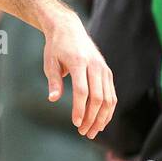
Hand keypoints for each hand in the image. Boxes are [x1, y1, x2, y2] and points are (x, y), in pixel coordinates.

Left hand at [42, 8, 115, 138]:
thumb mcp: (50, 62)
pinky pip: (111, 94)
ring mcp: (104, 69)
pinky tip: (101, 121)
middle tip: (84, 132)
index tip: (76, 123)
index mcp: (79, 63)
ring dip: (102, 117)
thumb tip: (53, 99)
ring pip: (109, 98)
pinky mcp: (107, 72)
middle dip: (92, 118)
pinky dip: (108, 109)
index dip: (80, 109)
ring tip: (92, 131)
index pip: (82, 91)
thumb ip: (54, 81)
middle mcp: (95, 66)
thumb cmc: (56, 47)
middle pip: (98, 97)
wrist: (69, 29)